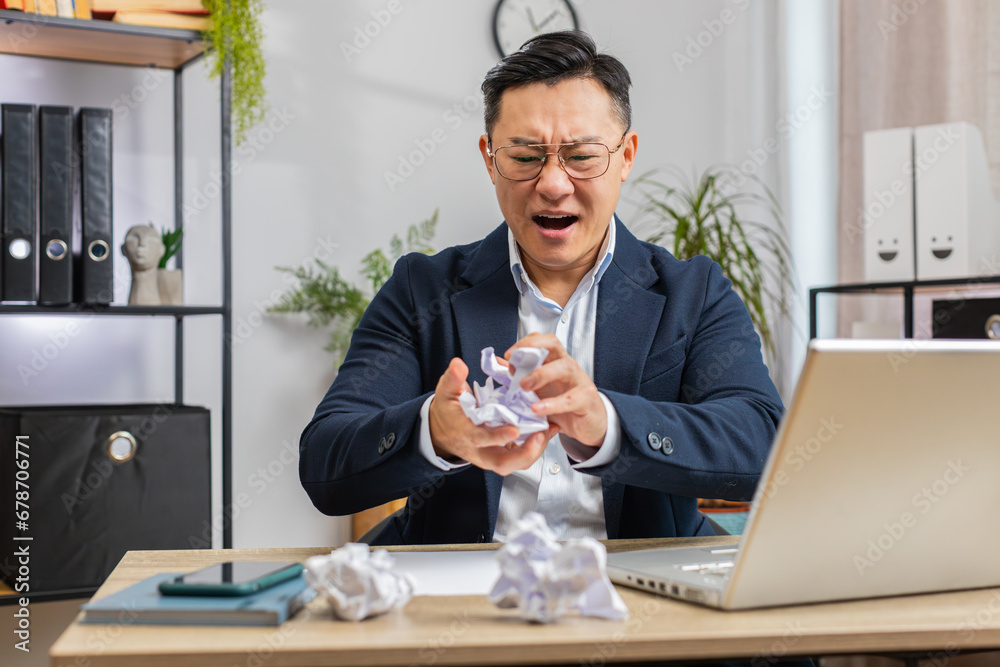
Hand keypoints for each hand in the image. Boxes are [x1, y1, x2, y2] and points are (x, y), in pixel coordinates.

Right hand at [428, 357, 558, 475]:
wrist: (443, 431)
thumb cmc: (447, 412)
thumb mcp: (446, 392)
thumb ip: (452, 378)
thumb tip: (458, 365)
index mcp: (465, 433)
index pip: (481, 439)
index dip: (498, 436)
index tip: (514, 430)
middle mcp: (479, 450)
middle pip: (502, 462)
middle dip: (523, 453)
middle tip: (540, 436)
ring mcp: (491, 455)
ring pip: (514, 463)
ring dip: (533, 451)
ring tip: (547, 431)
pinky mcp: (502, 454)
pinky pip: (520, 457)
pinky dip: (536, 447)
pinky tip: (547, 431)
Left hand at [505, 333, 606, 447]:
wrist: (589, 425)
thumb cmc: (565, 405)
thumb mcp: (539, 391)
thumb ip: (519, 377)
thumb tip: (498, 364)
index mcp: (555, 362)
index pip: (542, 340)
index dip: (525, 343)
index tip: (509, 356)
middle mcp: (567, 366)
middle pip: (554, 344)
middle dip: (531, 349)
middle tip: (513, 367)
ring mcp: (579, 381)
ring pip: (565, 366)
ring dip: (542, 374)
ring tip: (524, 386)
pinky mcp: (587, 399)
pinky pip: (572, 398)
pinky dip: (553, 404)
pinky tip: (538, 409)